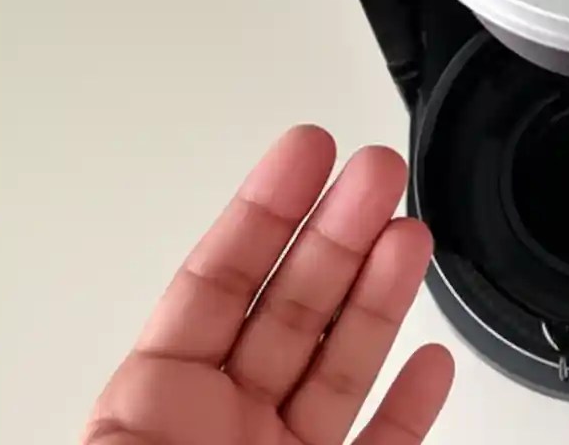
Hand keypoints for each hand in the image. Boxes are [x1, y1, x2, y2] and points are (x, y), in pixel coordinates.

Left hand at [83, 125, 453, 444]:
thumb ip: (138, 398)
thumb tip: (146, 355)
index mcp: (156, 408)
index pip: (218, 283)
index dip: (265, 211)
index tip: (305, 152)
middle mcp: (226, 426)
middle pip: (292, 306)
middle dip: (339, 228)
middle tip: (376, 171)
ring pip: (343, 363)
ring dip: (382, 293)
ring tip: (412, 235)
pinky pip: (385, 443)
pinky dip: (411, 401)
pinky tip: (431, 357)